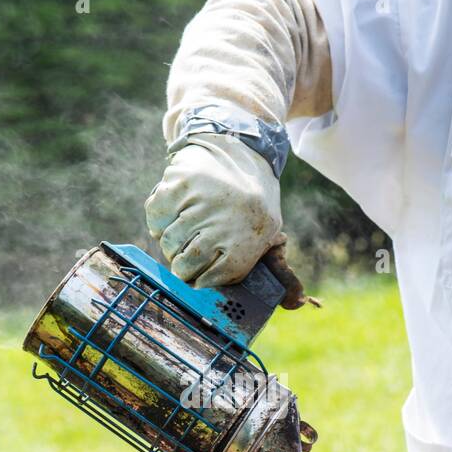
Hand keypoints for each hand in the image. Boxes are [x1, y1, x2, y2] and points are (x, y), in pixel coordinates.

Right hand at [145, 132, 282, 287]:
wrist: (242, 149)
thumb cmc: (254, 203)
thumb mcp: (270, 233)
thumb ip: (277, 269)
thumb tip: (296, 303)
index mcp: (248, 242)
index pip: (209, 280)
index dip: (200, 281)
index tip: (199, 277)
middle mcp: (224, 224)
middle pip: (184, 265)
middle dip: (181, 265)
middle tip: (186, 256)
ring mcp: (200, 202)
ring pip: (168, 242)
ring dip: (170, 243)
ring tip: (182, 233)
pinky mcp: (179, 184)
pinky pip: (155, 217)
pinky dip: (158, 220)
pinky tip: (173, 215)